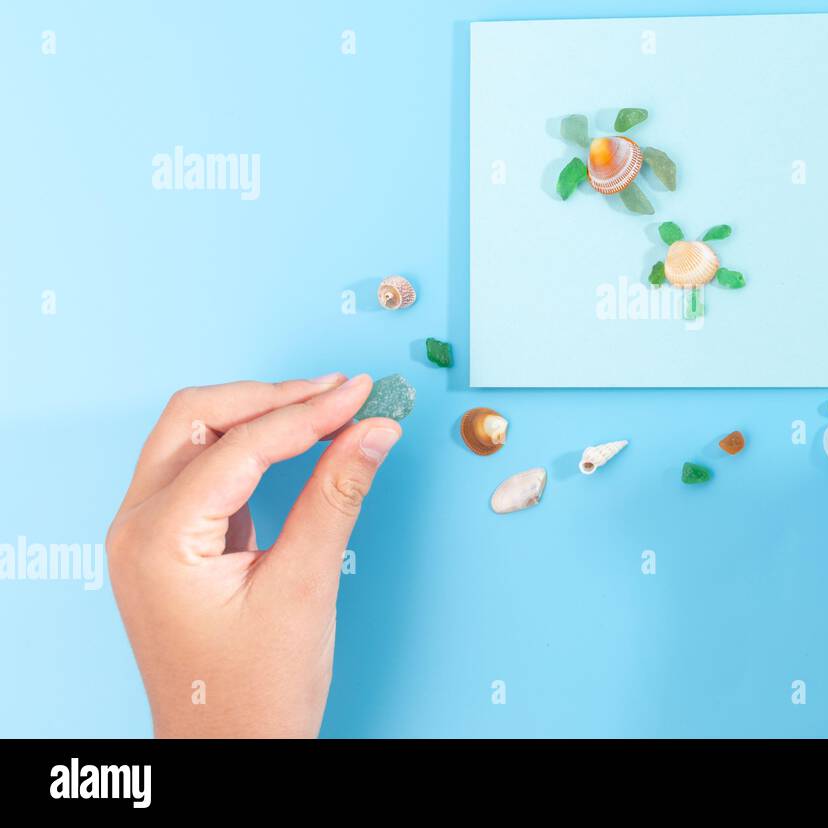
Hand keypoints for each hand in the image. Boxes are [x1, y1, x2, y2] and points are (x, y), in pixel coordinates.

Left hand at [107, 374, 400, 737]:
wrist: (228, 752)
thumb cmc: (252, 694)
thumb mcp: (303, 589)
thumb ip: (337, 497)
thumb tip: (372, 431)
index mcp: (159, 539)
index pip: (242, 446)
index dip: (310, 412)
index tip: (362, 394)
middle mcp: (138, 527)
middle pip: (199, 419)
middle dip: (274, 398)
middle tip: (342, 392)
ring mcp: (148, 535)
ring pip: (195, 436)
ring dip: (260, 415)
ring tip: (326, 408)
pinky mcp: (170, 544)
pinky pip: (203, 469)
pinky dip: (252, 447)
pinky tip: (298, 445)